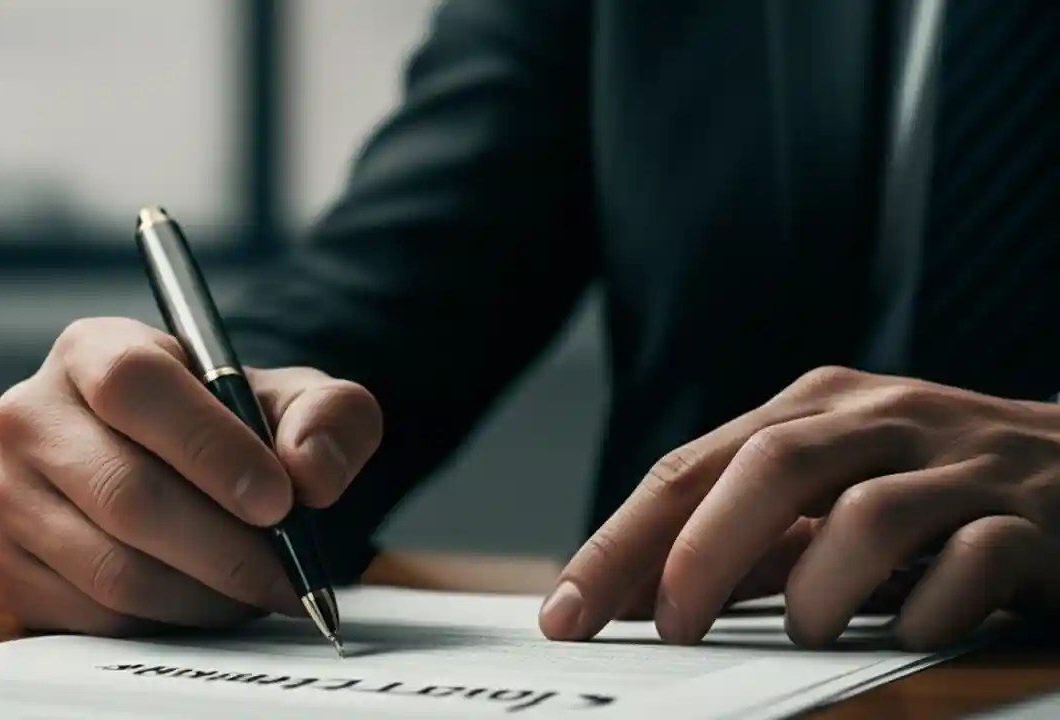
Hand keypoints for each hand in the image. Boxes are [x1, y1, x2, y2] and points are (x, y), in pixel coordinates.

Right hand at [0, 318, 381, 634]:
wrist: (176, 471)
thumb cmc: (229, 427)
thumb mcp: (294, 401)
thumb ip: (326, 418)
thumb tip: (311, 469)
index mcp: (93, 351)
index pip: (134, 386)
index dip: (209, 447)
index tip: (278, 500)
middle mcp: (31, 415)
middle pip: (126, 493)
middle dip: (225, 547)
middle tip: (288, 572)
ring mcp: (7, 495)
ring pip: (113, 567)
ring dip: (205, 594)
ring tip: (259, 588)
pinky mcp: (7, 567)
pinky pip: (95, 615)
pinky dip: (168, 622)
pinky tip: (209, 600)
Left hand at [540, 366, 1059, 649]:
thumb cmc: (930, 487)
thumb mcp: (830, 491)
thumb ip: (750, 533)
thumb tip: (648, 592)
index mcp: (814, 409)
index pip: (692, 468)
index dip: (622, 542)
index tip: (568, 611)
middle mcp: (880, 420)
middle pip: (768, 469)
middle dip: (699, 557)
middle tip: (669, 631)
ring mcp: (958, 464)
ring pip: (866, 513)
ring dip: (814, 589)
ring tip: (802, 633)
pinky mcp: (1033, 520)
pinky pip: (974, 562)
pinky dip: (928, 608)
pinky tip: (910, 632)